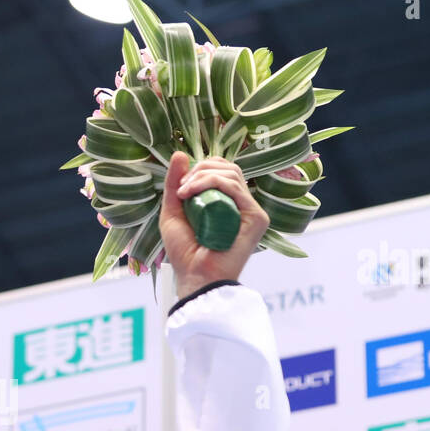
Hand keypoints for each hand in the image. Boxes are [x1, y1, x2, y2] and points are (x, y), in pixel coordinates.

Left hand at [160, 151, 269, 300]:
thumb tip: (180, 153)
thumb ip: (174, 184)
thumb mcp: (172, 212)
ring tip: (183, 192)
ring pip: (231, 174)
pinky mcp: (256, 218)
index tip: (180, 184)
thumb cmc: (184, 252)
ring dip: (202, 176)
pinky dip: (210, 183)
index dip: (201, 168)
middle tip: (181, 187)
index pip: (222, 170)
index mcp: (227, 202)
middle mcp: (241, 205)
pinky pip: (235, 188)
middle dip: (201, 169)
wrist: (194, 277)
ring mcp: (251, 211)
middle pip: (228, 168)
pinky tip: (191, 192)